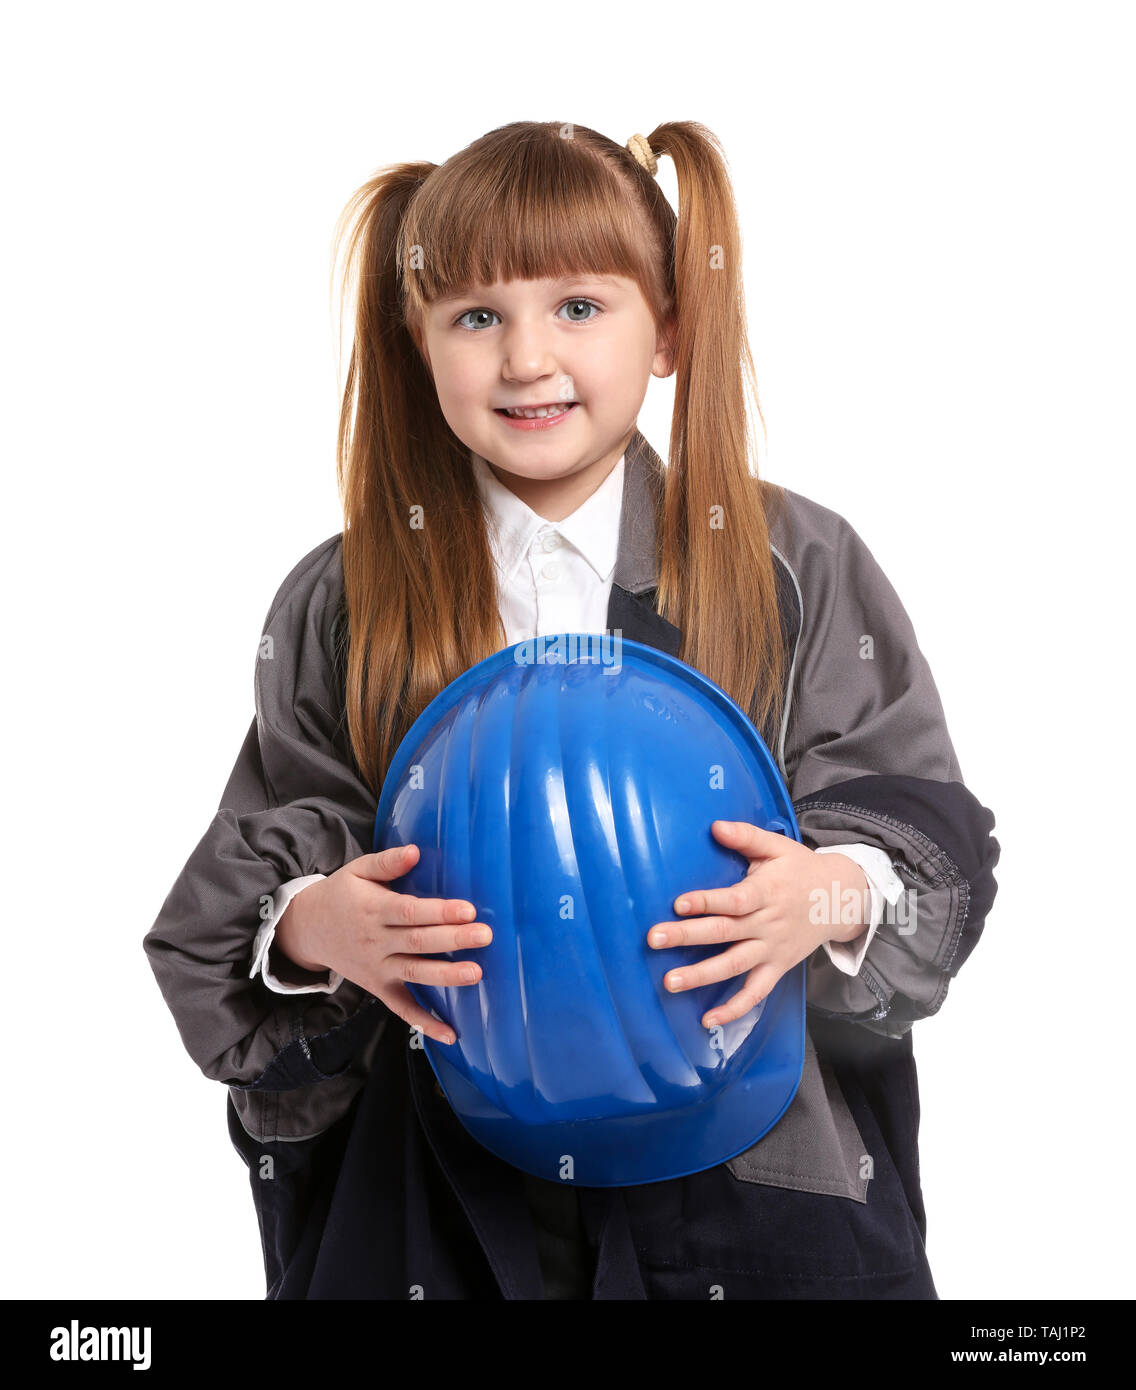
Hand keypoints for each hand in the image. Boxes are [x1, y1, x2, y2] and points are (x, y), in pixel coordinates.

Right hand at [274, 843, 491, 1044]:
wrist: (307, 929)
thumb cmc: (341, 894)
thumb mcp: (357, 871)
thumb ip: (386, 862)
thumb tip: (415, 851)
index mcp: (374, 909)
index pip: (410, 912)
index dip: (439, 912)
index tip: (468, 910)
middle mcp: (376, 941)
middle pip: (418, 942)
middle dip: (453, 940)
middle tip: (485, 935)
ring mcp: (377, 967)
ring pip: (415, 974)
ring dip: (446, 976)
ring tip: (476, 974)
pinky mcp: (378, 987)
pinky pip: (402, 1008)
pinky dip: (424, 1023)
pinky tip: (451, 1034)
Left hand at [646, 820, 870, 1028]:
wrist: (841, 899)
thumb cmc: (802, 869)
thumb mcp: (778, 847)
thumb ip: (746, 836)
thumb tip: (714, 826)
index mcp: (766, 892)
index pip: (733, 900)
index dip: (706, 902)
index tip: (678, 904)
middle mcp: (768, 924)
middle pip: (724, 932)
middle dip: (687, 937)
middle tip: (654, 939)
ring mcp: (772, 949)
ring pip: (735, 965)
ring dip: (702, 976)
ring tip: (670, 982)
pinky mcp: (777, 968)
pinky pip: (756, 993)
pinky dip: (734, 1009)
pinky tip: (708, 1020)